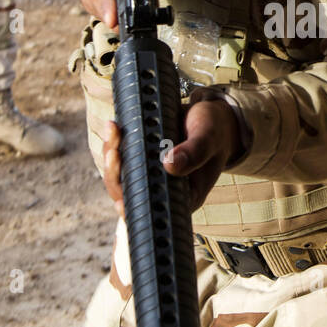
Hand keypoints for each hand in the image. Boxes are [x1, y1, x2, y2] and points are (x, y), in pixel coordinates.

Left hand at [102, 98, 242, 215]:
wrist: (211, 116)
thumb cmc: (214, 130)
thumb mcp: (208, 137)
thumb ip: (194, 151)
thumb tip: (169, 165)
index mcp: (185, 196)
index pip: (154, 209)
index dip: (133, 209)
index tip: (120, 200)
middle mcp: (165, 188)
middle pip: (130, 193)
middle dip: (116, 174)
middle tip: (114, 151)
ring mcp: (151, 173)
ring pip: (121, 174)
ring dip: (112, 154)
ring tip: (114, 131)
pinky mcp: (143, 157)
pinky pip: (122, 156)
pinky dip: (114, 143)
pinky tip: (114, 126)